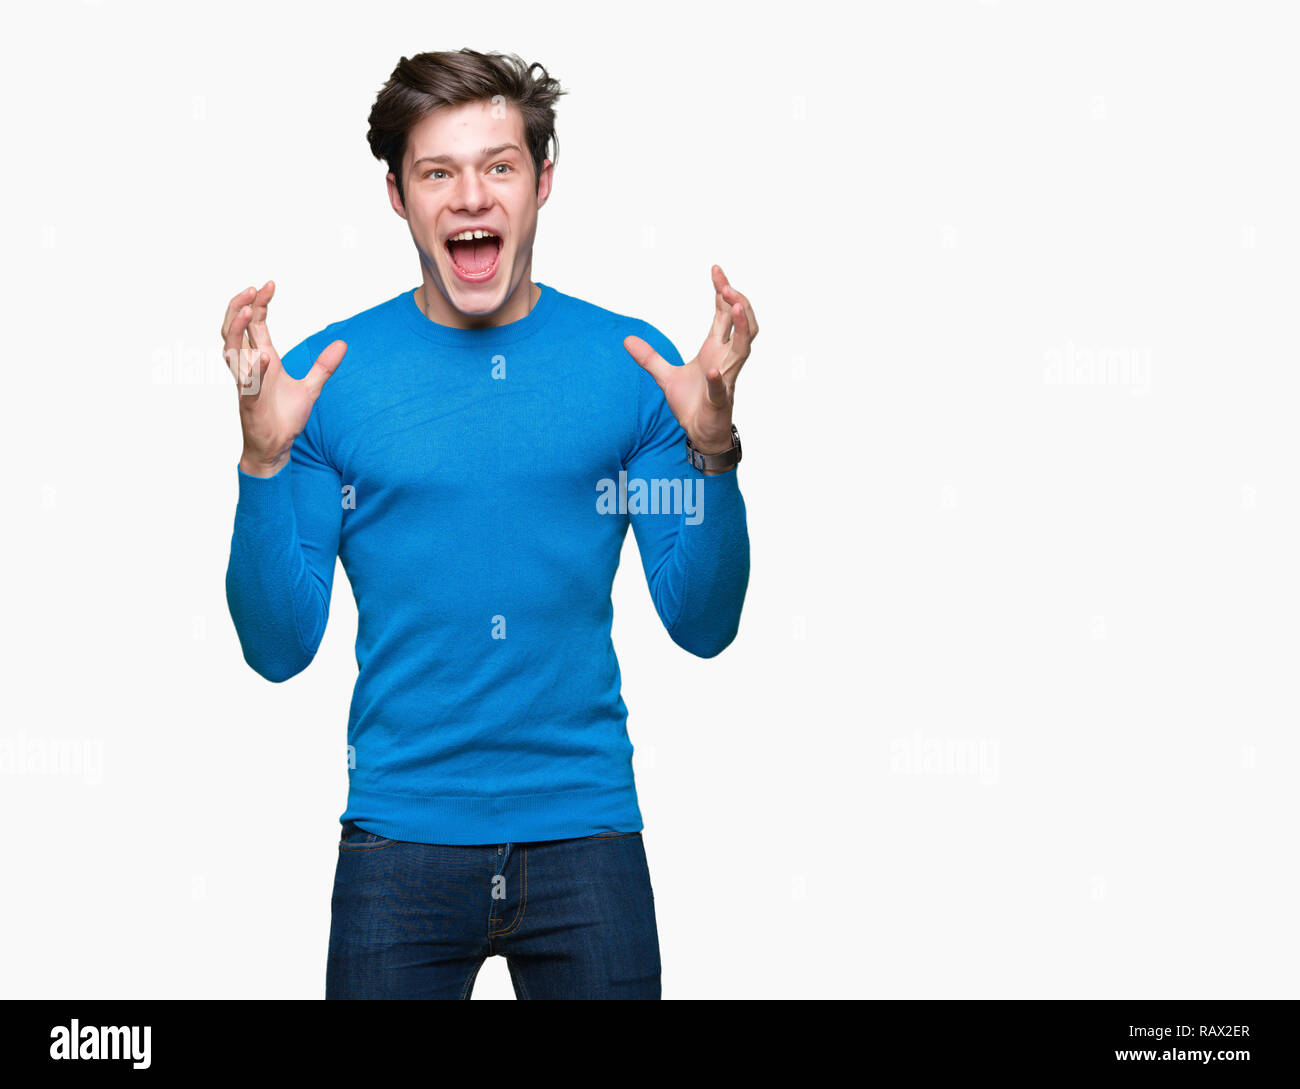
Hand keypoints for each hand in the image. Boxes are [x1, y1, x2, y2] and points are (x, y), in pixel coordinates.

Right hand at [222, 281, 346, 476]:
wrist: (277, 447)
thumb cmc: (285, 417)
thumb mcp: (311, 388)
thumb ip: (324, 366)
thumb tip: (342, 344)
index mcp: (262, 359)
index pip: (255, 324)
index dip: (259, 303)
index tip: (269, 284)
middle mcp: (250, 367)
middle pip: (234, 329)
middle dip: (240, 307)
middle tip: (254, 288)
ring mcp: (246, 384)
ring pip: (231, 351)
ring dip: (237, 329)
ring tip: (249, 310)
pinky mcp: (250, 402)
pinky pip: (247, 383)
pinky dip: (255, 370)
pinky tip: (264, 356)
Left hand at [623, 265, 756, 462]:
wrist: (700, 433)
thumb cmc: (692, 403)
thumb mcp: (665, 377)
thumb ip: (649, 357)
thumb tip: (626, 339)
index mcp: (714, 350)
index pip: (724, 314)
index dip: (723, 291)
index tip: (716, 270)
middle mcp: (725, 360)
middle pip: (741, 324)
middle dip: (737, 302)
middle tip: (727, 284)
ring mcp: (726, 379)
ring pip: (742, 349)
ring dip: (741, 328)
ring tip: (734, 306)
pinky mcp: (720, 401)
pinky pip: (721, 388)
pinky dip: (717, 380)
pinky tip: (712, 372)